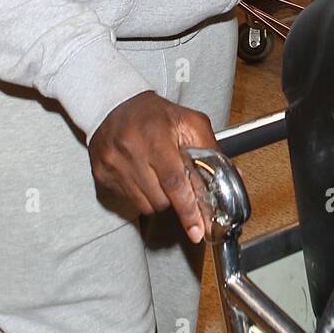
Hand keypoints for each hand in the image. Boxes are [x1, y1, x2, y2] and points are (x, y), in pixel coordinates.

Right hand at [89, 91, 218, 241]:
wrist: (114, 103)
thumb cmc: (154, 114)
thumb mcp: (189, 121)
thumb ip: (210, 148)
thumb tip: (232, 175)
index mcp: (155, 137)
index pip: (174, 183)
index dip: (188, 209)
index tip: (198, 229)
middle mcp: (130, 152)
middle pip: (160, 199)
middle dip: (175, 200)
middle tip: (177, 186)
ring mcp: (113, 165)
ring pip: (144, 205)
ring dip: (157, 199)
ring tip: (157, 176)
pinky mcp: (101, 174)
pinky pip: (127, 201)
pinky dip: (140, 195)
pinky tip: (141, 176)